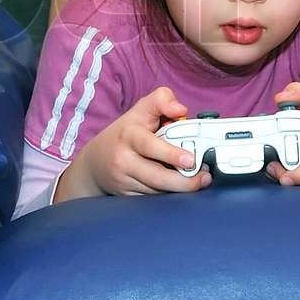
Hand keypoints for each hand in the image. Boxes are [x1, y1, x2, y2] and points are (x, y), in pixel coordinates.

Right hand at [59, 87, 211, 198]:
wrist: (95, 163)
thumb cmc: (126, 133)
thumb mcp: (141, 110)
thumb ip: (162, 100)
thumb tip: (181, 110)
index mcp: (129, 135)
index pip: (150, 145)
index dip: (171, 154)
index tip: (191, 160)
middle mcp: (124, 159)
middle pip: (157, 176)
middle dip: (184, 181)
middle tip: (204, 177)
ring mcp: (124, 180)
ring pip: (158, 190)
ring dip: (180, 189)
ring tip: (199, 182)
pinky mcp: (126, 196)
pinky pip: (152, 199)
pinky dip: (168, 195)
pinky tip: (179, 188)